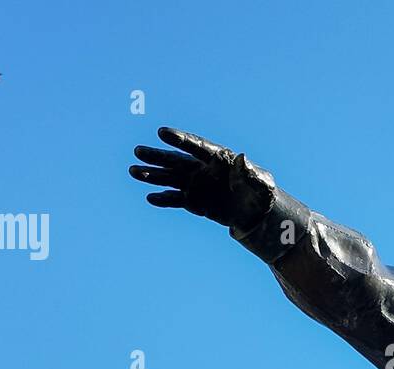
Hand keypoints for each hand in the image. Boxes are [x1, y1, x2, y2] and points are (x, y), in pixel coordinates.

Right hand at [129, 127, 274, 229]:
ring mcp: (196, 185)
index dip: (180, 139)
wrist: (255, 211)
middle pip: (176, 160)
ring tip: (133, 171)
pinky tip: (150, 197)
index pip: (196, 146)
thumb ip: (251, 172)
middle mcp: (202, 169)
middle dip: (157, 156)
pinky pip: (176, 199)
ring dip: (152, 175)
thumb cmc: (260, 192)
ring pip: (170, 178)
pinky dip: (164, 199)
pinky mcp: (194, 201)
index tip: (162, 132)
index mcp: (218, 159)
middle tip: (137, 151)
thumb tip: (243, 158)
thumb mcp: (261, 182)